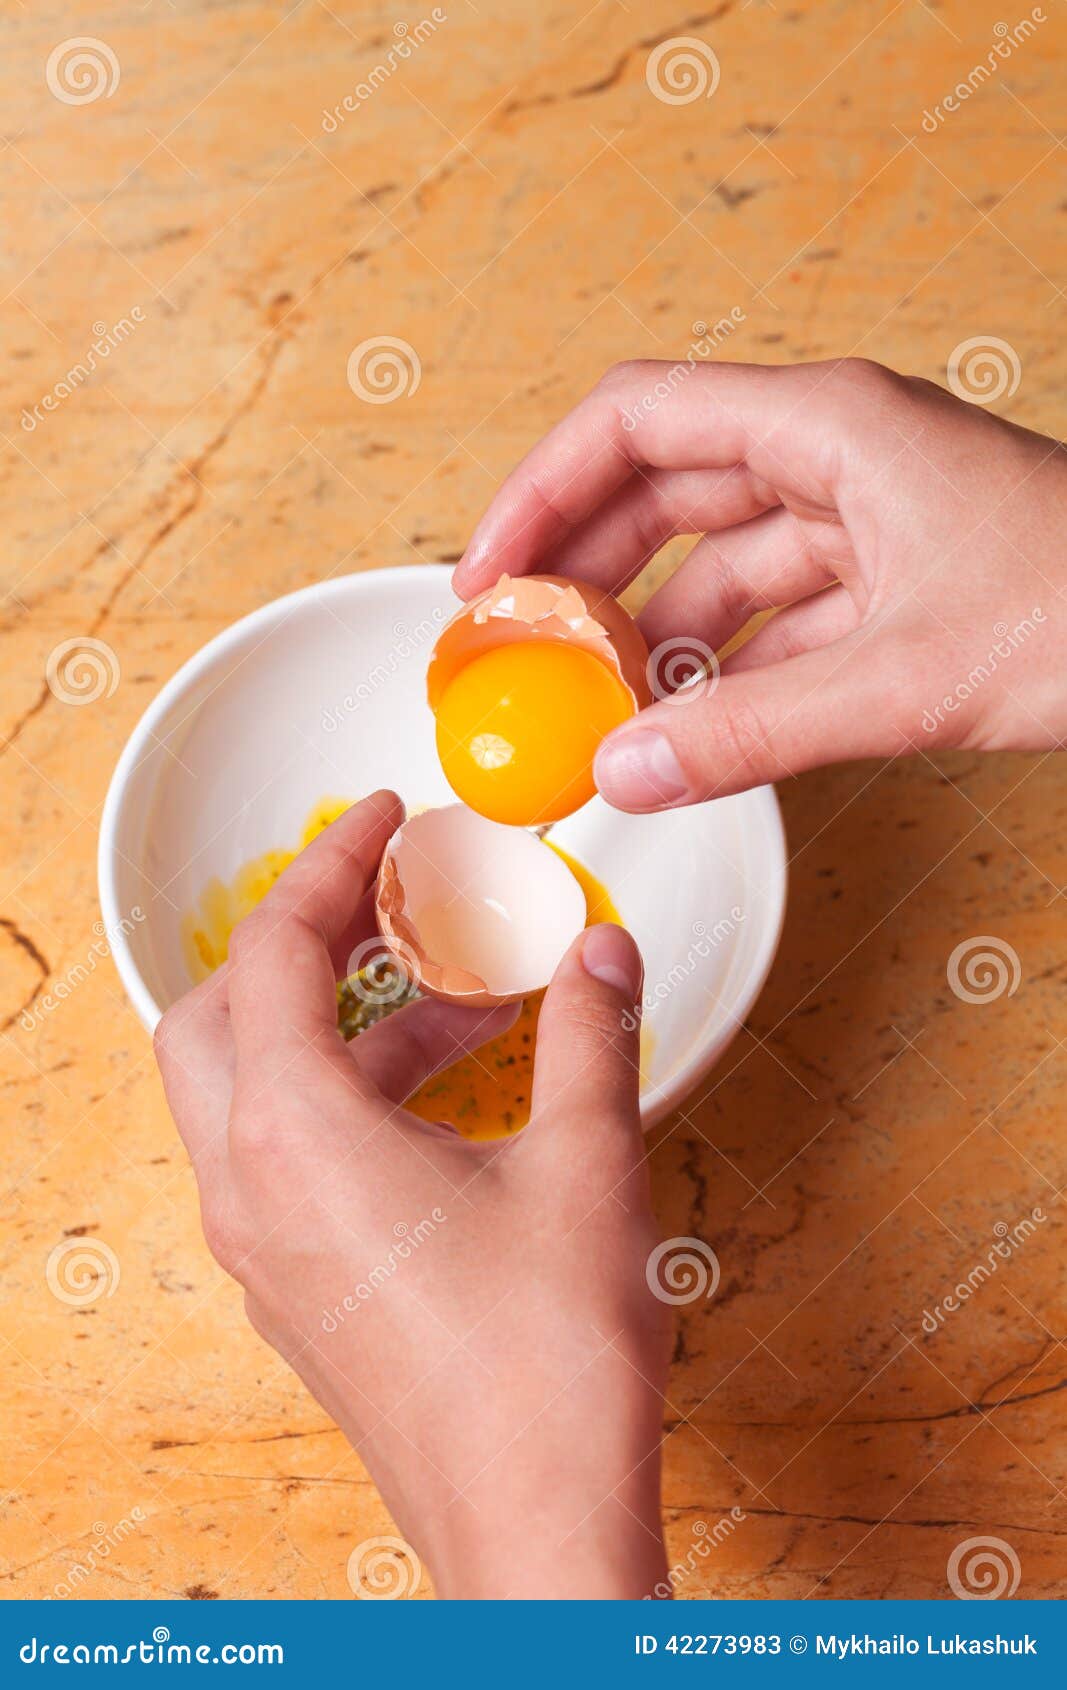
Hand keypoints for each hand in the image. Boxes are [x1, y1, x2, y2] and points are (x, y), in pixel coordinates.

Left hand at [154, 793, 669, 1599]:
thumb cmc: (548, 1366)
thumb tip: (604, 955)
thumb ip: (593, 1034)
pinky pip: (284, 1158)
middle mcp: (251, 1190)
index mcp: (296, 1136)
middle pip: (218, 1013)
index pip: (275, 951)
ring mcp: (265, 1250)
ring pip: (250, 1091)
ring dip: (342, 1031)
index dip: (331, 864)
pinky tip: (452, 1106)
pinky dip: (345, 1101)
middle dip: (303, 943)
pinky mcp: (296, 1291)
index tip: (380, 818)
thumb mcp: (588, 1165)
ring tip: (465, 1013)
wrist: (534, 1528)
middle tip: (393, 907)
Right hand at [454, 358, 1066, 808]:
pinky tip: (690, 723)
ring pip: (722, 557)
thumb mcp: (902, 675)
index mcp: (827, 424)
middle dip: (585, 567)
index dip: (541, 492)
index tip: (488, 575)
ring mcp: (869, 516)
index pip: (635, 423)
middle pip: (665, 487)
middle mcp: (838, 453)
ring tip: (595, 705)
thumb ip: (751, 731)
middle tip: (520, 646)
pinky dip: (729, 666)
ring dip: (656, 630)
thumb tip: (624, 773)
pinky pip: (780, 614)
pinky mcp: (898, 580)